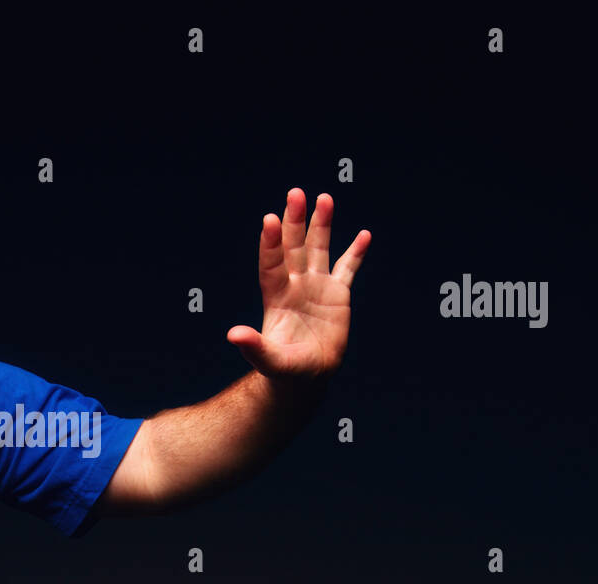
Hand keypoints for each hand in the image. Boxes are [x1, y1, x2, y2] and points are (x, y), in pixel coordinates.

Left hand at [228, 188, 369, 382]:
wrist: (306, 376)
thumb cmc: (285, 370)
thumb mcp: (270, 360)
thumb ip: (254, 347)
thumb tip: (233, 335)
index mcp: (277, 297)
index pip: (272, 265)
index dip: (270, 244)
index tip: (270, 220)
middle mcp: (295, 285)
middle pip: (293, 247)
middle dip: (294, 221)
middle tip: (295, 193)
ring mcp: (316, 287)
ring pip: (318, 249)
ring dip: (321, 224)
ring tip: (323, 198)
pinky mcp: (337, 295)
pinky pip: (347, 269)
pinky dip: (355, 253)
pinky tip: (364, 235)